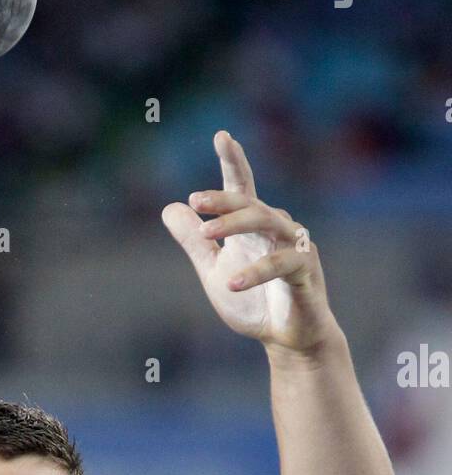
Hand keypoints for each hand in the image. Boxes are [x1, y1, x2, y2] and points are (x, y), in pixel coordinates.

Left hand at [162, 131, 335, 350]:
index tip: (221, 136)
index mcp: (253, 225)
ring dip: (235, 225)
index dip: (233, 161)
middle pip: (250, 201)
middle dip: (223, 198)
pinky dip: (255, 271)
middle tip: (195, 200)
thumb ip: (195, 242)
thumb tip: (169, 208)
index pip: (241, 187)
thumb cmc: (254, 301)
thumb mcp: (213, 271)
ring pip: (267, 221)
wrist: (285, 338)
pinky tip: (231, 282)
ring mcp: (294, 246)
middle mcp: (277, 227)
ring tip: (206, 234)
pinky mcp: (305, 270)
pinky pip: (281, 263)